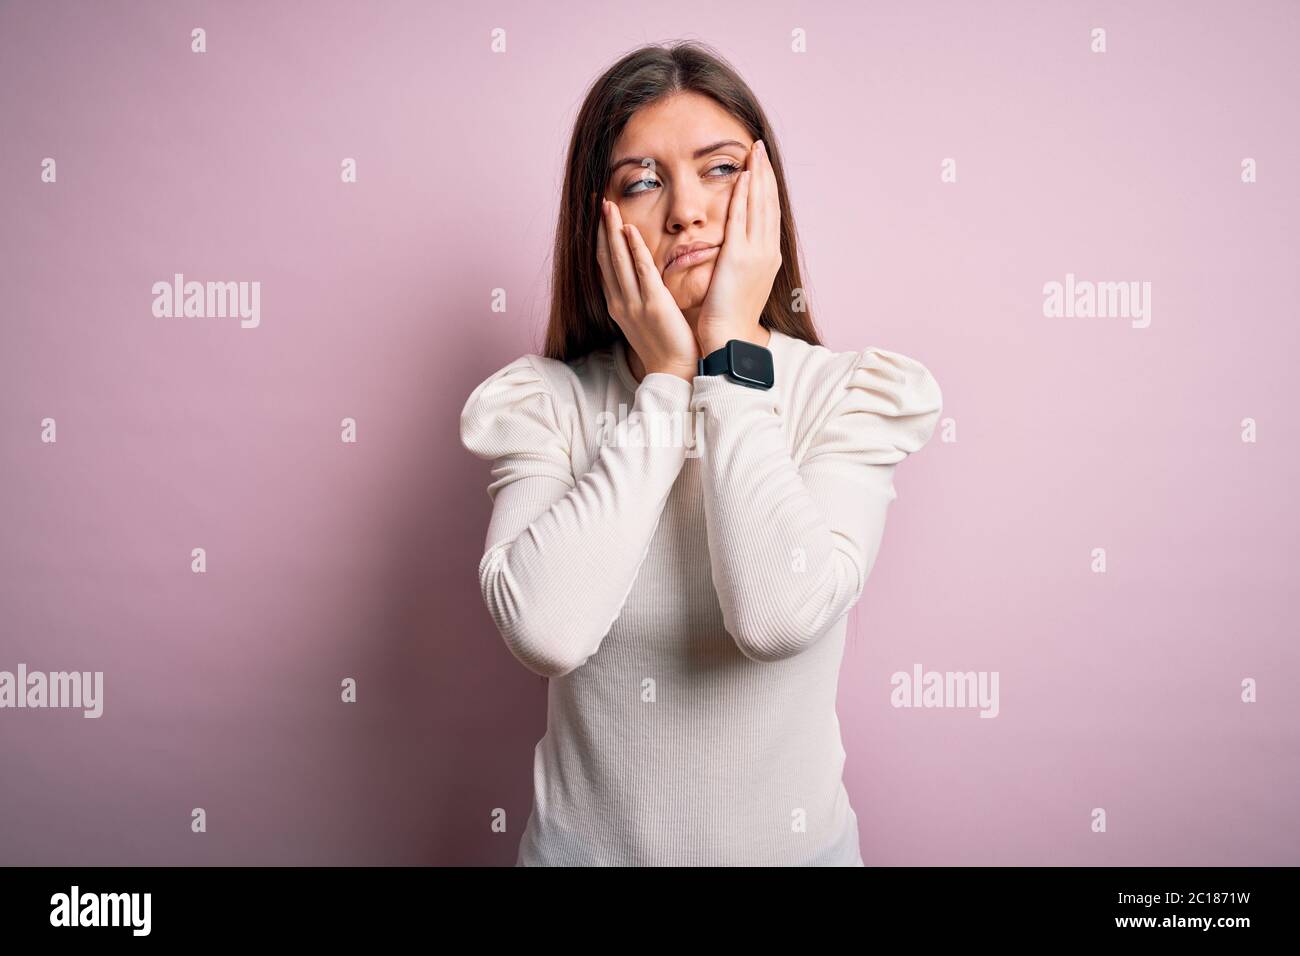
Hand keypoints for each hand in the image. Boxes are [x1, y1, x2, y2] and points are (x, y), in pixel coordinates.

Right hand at [596, 198, 699, 381]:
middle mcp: (620, 303)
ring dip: (612, 231)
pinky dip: (634, 249)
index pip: (604, 266)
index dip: (599, 240)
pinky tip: (629, 230)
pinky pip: (642, 271)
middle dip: (601, 228)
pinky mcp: (654, 305)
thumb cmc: (666, 347)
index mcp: (617, 305)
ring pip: (618, 260)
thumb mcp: (645, 320)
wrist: (675, 373)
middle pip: (605, 258)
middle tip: (599, 202)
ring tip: (608, 207)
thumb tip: (642, 279)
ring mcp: (635, 304)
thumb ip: (640, 297)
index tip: (598, 218)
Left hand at [694, 139, 781, 355]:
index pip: (769, 213)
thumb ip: (741, 259)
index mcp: (769, 257)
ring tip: (754, 152)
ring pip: (759, 206)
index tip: (762, 166)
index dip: (767, 187)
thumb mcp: (742, 281)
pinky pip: (742, 219)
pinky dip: (744, 196)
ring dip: (757, 176)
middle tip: (760, 148)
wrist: (729, 336)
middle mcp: (767, 251)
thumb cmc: (730, 314)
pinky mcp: (739, 257)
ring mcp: (756, 254)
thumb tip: (737, 246)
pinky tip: (742, 176)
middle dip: (765, 174)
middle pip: (768, 204)